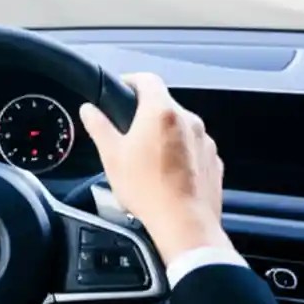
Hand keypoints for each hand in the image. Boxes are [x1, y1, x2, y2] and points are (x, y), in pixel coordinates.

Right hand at [79, 73, 232, 265]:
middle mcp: (188, 121)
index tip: (123, 88)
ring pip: (180, 128)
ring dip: (165, 137)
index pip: (147, 80)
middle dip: (146, 115)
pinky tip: (167, 175)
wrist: (184, 224)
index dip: (132, 80)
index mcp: (161, 112)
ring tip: (148, 162)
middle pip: (164, 105)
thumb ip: (99, 127)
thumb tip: (89, 111)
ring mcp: (205, 141)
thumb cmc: (148, 190)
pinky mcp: (214, 161)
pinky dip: (181, 155)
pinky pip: (194, 149)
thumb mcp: (111, 156)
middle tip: (128, 135)